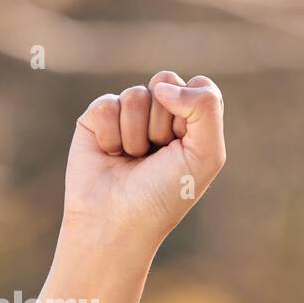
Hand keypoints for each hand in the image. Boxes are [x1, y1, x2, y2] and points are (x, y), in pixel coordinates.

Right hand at [61, 71, 226, 248]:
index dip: (193, 109)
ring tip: (133, 160)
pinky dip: (110, 135)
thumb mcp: (205, 155)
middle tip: (157, 155)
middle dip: (162, 122)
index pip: (201, 86)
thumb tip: (163, 86)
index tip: (185, 144)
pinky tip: (110, 155)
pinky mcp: (97, 118)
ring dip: (136, 135)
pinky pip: (106, 104)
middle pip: (166, 82)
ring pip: (136, 94)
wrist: (117, 221)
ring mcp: (129, 115)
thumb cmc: (166, 194)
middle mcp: (162, 116)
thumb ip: (205, 109)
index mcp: (193, 124)